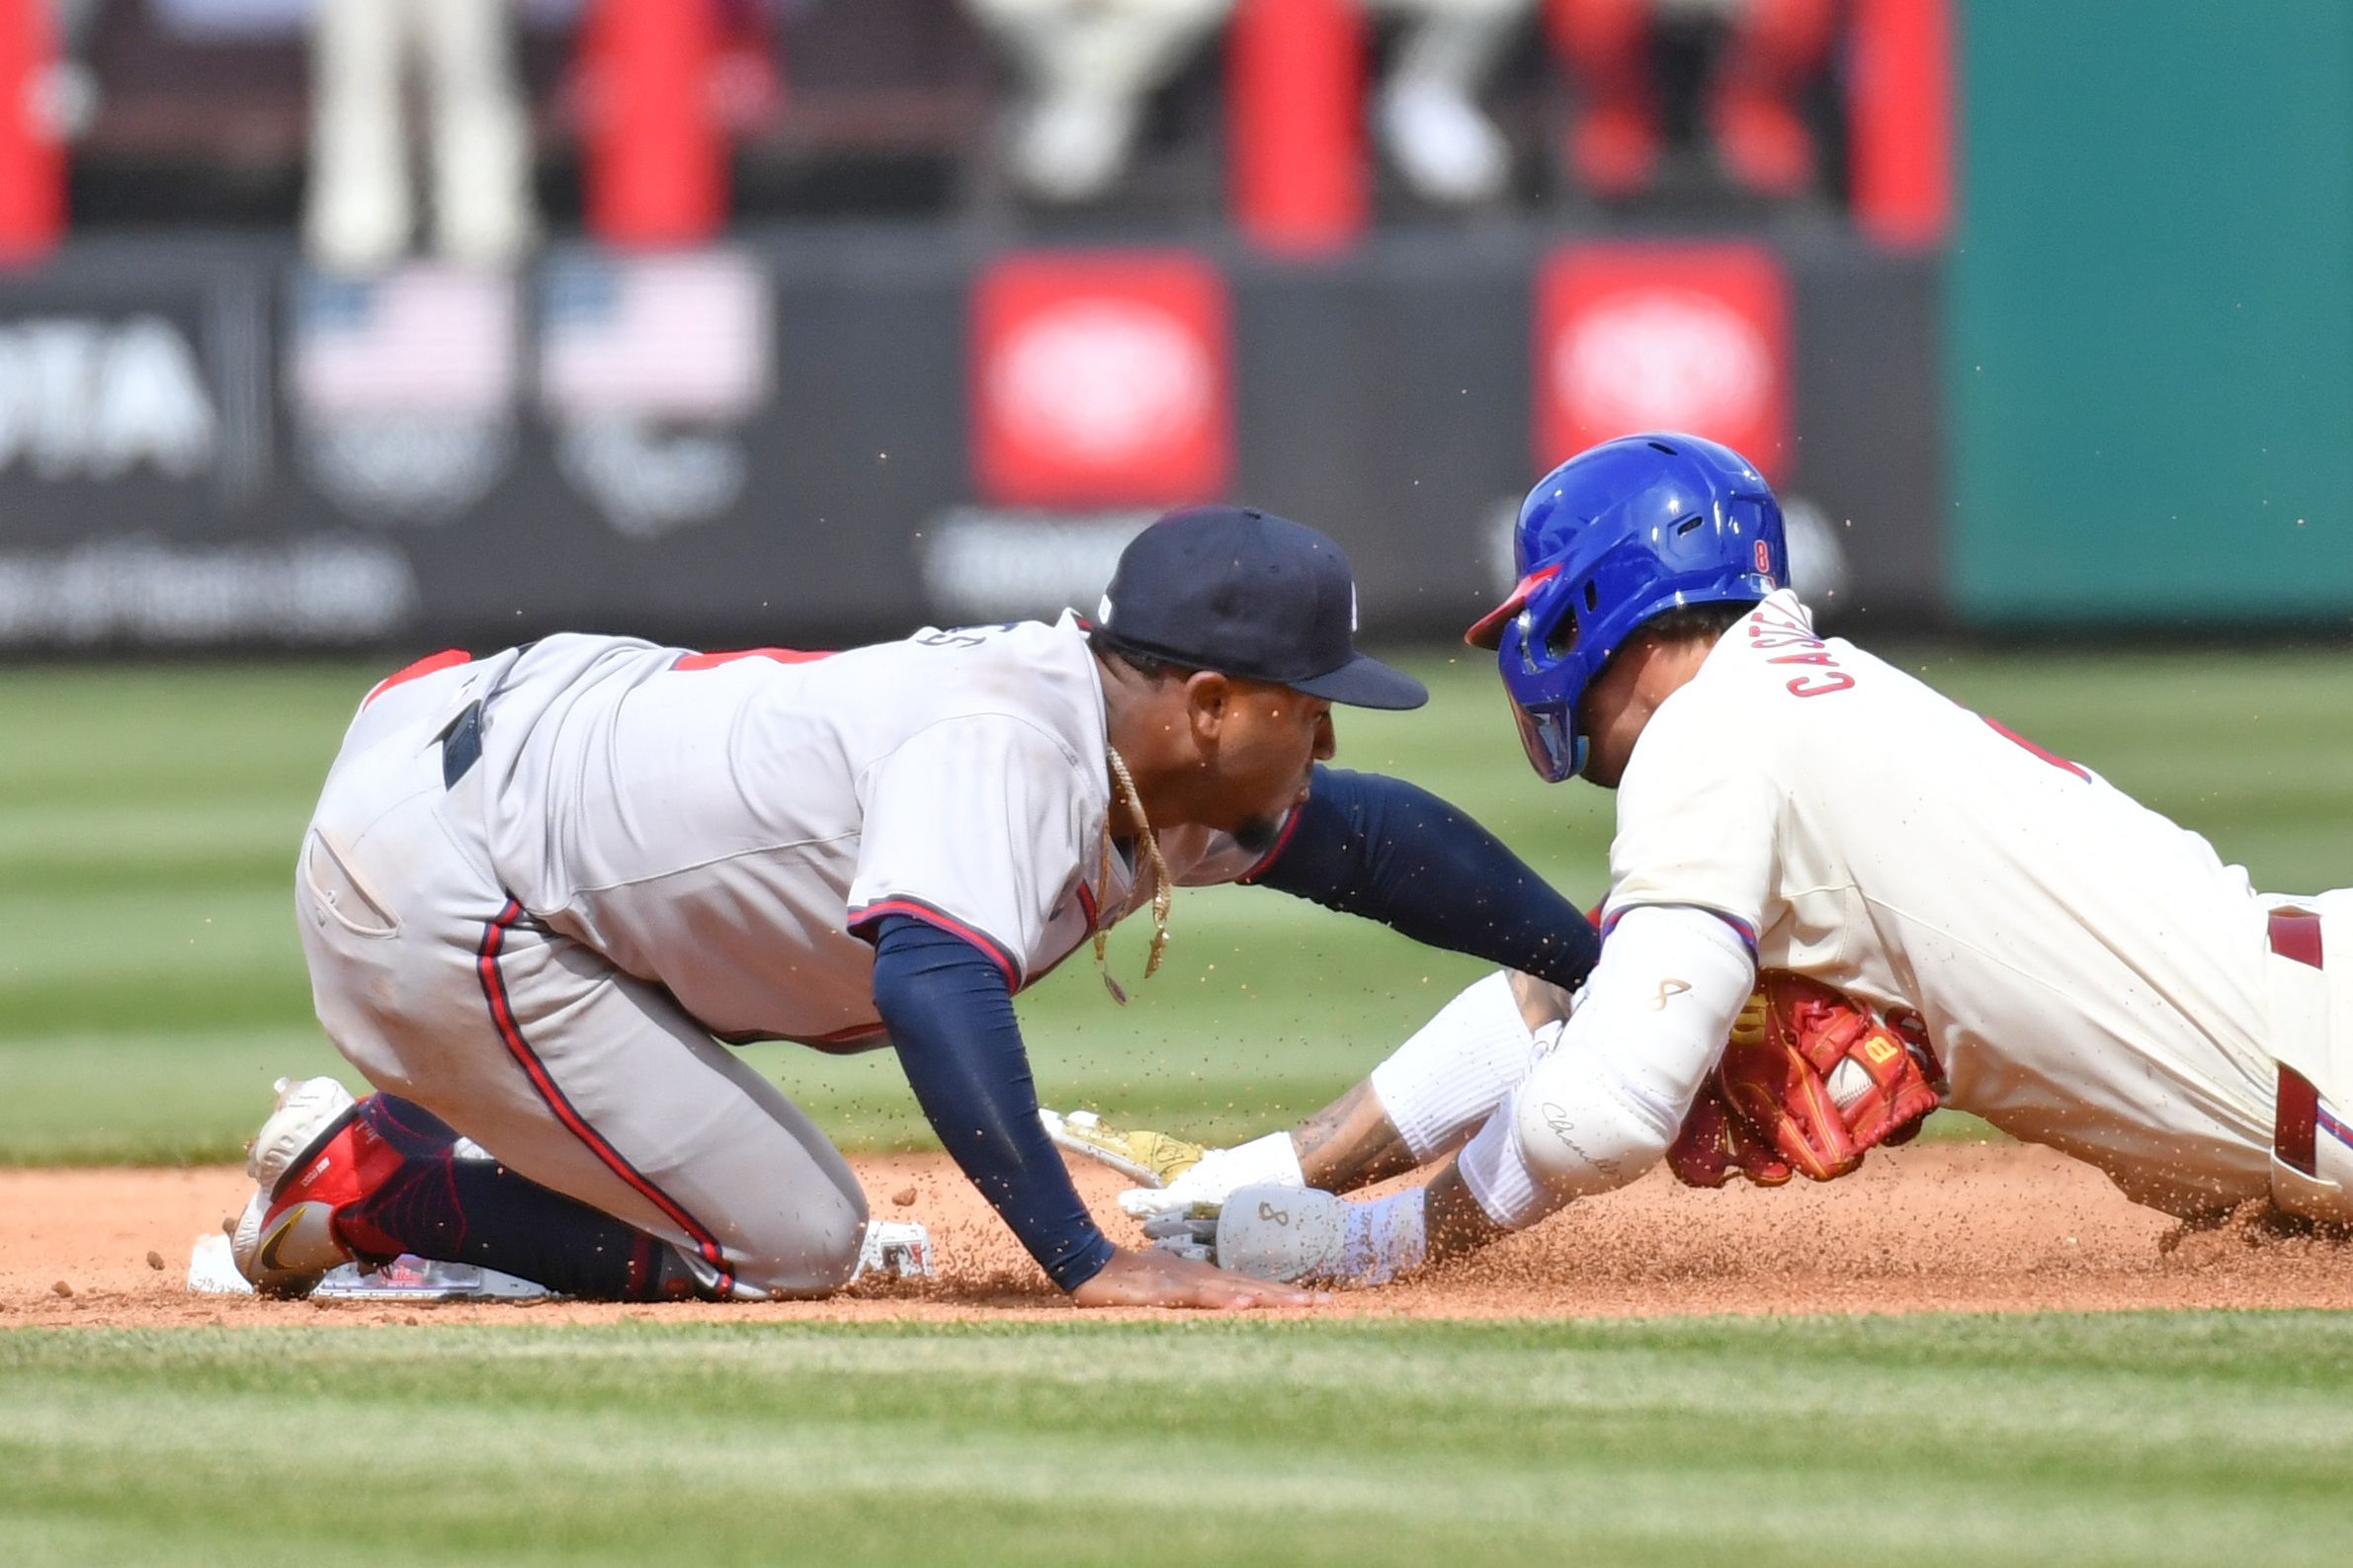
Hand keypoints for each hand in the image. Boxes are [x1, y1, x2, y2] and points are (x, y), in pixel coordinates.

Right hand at [1066, 1245, 1328, 1309]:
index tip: (1314, 1301)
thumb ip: (1189, 1294)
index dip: (1282, 1294)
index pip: (1251, 1286)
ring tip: (1300, 1304)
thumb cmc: (1128, 1278)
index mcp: (1205, 1280)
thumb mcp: (1166, 1289)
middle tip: (1326, 1304)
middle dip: (1290, 1296)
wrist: (1091, 1264)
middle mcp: (1203, 1277)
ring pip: (1236, 1289)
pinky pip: (1201, 1295)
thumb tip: (1212, 1301)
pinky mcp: (1168, 1288)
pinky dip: (1224, 1299)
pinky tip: (1244, 1305)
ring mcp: (1187, 1281)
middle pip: (1254, 1286)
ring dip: (1269, 1297)